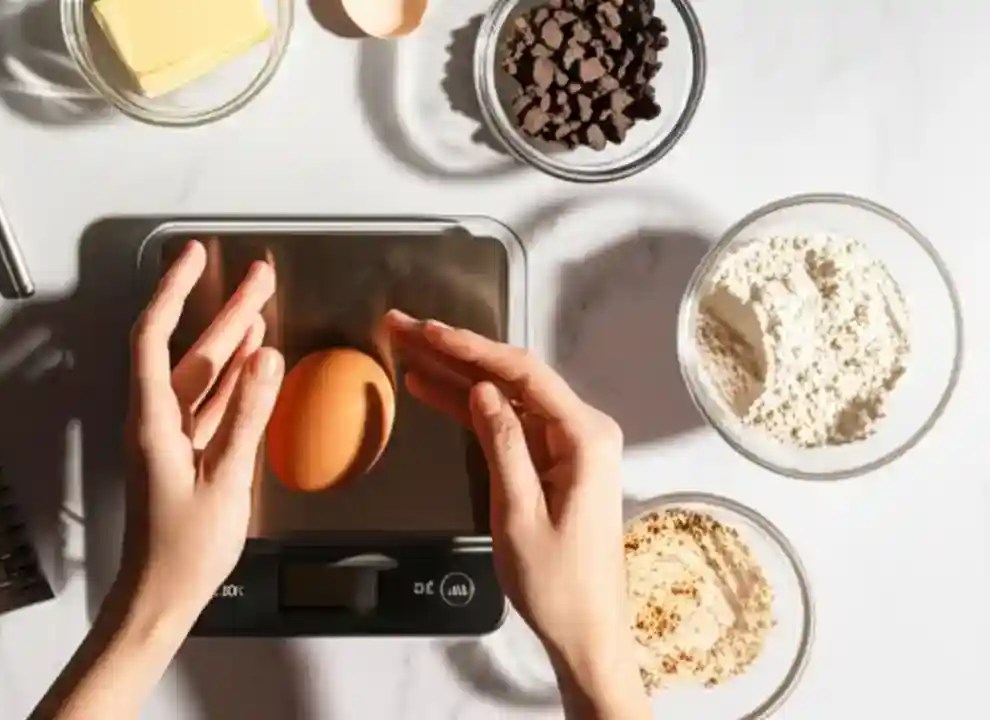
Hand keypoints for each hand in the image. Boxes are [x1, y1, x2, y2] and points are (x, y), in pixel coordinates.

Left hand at [123, 240, 283, 622]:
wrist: (161, 596)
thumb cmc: (182, 549)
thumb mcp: (224, 481)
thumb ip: (247, 416)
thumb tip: (266, 358)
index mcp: (152, 422)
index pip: (154, 339)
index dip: (171, 292)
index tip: (193, 257)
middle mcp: (158, 421)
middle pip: (189, 349)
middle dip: (222, 307)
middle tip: (256, 273)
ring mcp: (174, 436)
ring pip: (204, 373)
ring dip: (233, 339)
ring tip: (263, 300)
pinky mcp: (189, 452)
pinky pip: (213, 402)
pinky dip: (235, 377)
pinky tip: (255, 357)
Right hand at [384, 311, 646, 716]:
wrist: (586, 631)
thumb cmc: (559, 584)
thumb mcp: (520, 515)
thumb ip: (504, 446)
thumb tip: (483, 391)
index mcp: (584, 438)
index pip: (522, 374)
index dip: (471, 347)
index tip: (429, 331)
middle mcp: (580, 432)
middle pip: (510, 376)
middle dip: (454, 350)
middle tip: (403, 327)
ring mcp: (565, 445)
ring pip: (502, 395)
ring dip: (455, 373)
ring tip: (405, 347)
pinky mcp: (549, 462)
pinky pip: (505, 423)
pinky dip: (468, 406)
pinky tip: (430, 387)